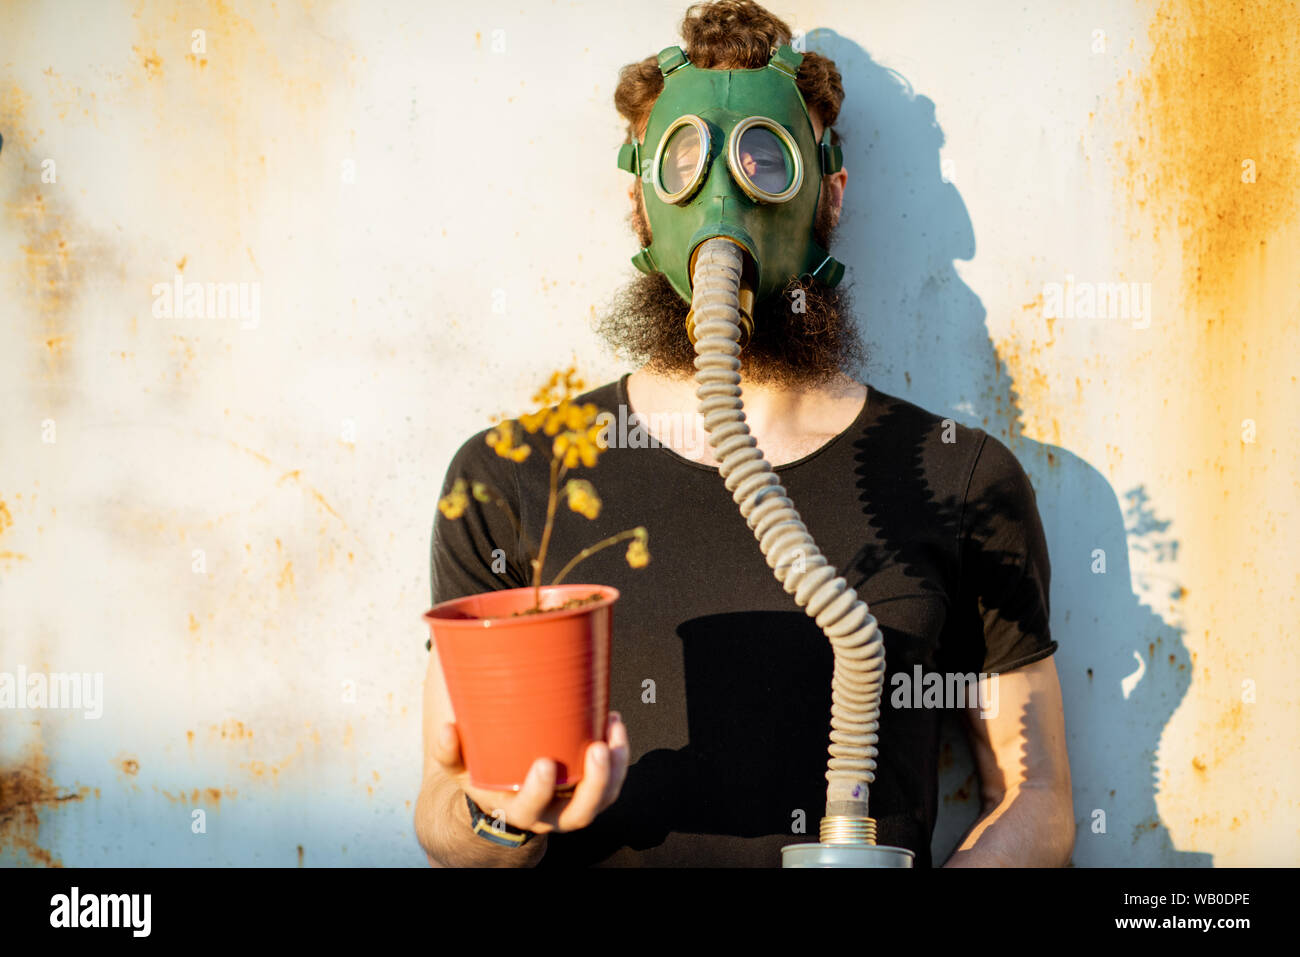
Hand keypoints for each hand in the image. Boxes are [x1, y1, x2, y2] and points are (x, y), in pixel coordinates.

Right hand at [433, 712, 629, 834]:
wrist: (504, 797)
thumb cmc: (482, 775)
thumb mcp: (460, 769)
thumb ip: (448, 751)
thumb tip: (446, 727)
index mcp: (515, 811)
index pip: (529, 811)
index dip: (539, 792)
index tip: (544, 764)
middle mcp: (547, 816)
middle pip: (578, 814)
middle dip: (593, 783)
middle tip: (597, 749)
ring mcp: (571, 807)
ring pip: (602, 800)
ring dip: (615, 769)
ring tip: (613, 728)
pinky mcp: (588, 794)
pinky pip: (611, 784)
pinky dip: (619, 758)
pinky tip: (613, 724)